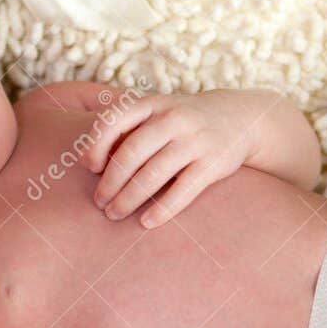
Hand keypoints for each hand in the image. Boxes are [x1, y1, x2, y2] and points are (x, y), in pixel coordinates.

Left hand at [84, 90, 260, 226]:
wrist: (239, 118)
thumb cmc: (181, 122)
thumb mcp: (156, 112)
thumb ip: (126, 130)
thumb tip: (87, 161)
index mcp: (152, 104)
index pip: (114, 120)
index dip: (96, 145)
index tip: (90, 168)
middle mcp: (173, 119)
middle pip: (132, 152)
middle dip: (111, 181)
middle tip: (99, 202)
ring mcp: (195, 140)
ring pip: (154, 173)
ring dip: (129, 198)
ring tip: (115, 214)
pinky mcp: (213, 163)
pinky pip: (183, 190)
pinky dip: (162, 209)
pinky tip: (147, 222)